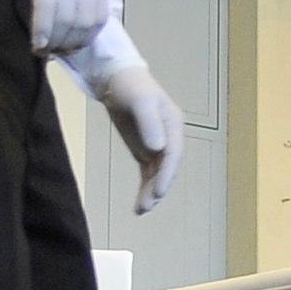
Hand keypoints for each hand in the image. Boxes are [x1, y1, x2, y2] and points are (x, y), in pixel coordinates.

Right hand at [0, 0, 111, 55]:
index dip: (85, 38)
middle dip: (68, 44)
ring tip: (42, 49)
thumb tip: (69, 23)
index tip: (70, 48)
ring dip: (54, 42)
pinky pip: (47, 11)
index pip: (99, 17)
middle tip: (52, 52)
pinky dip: (43, 32)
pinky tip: (36, 43)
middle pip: (83, 23)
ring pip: (66, 21)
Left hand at [84, 50, 183, 213]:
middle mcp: (169, 138)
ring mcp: (157, 145)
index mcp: (173, 125)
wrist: (116, 79)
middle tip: (148, 205)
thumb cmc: (131, 87)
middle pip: (167, 167)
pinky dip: (144, 188)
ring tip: (141, 210)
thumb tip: (158, 149)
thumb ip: (150, 124)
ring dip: (150, 192)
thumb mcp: (140, 102)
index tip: (158, 191)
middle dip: (158, 187)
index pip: (173, 153)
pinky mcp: (144, 150)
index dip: (168, 173)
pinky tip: (138, 203)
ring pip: (157, 173)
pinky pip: (147, 173)